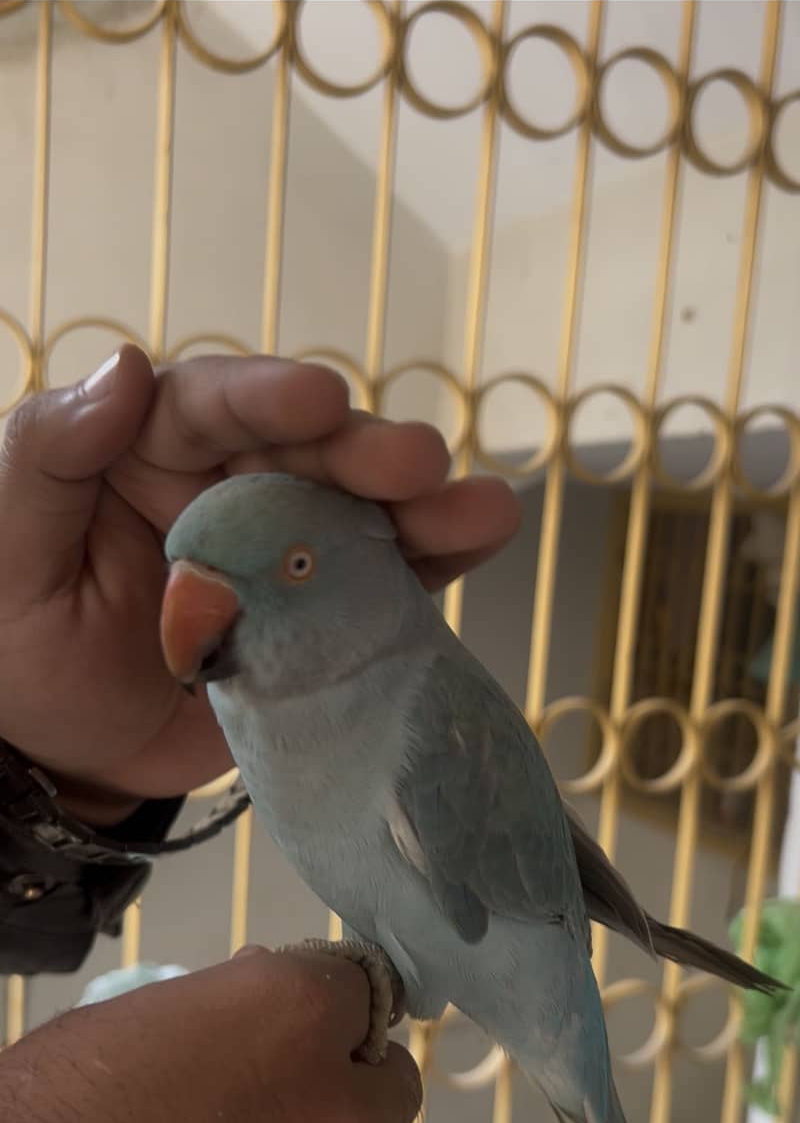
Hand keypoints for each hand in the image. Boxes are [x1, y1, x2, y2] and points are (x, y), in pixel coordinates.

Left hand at [0, 348, 519, 820]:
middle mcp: (229, 486)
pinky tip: (483, 538)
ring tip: (481, 509)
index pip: (209, 406)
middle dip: (365, 454)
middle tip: (416, 462)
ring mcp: (286, 554)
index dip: (266, 397)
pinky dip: (437, 564)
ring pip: (363, 511)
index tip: (320, 398)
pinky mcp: (324, 617)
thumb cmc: (17, 642)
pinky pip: (387, 583)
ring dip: (425, 506)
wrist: (64, 755)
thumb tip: (123, 367)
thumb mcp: (6, 550)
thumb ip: (47, 454)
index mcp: (147, 449)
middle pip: (307, 454)